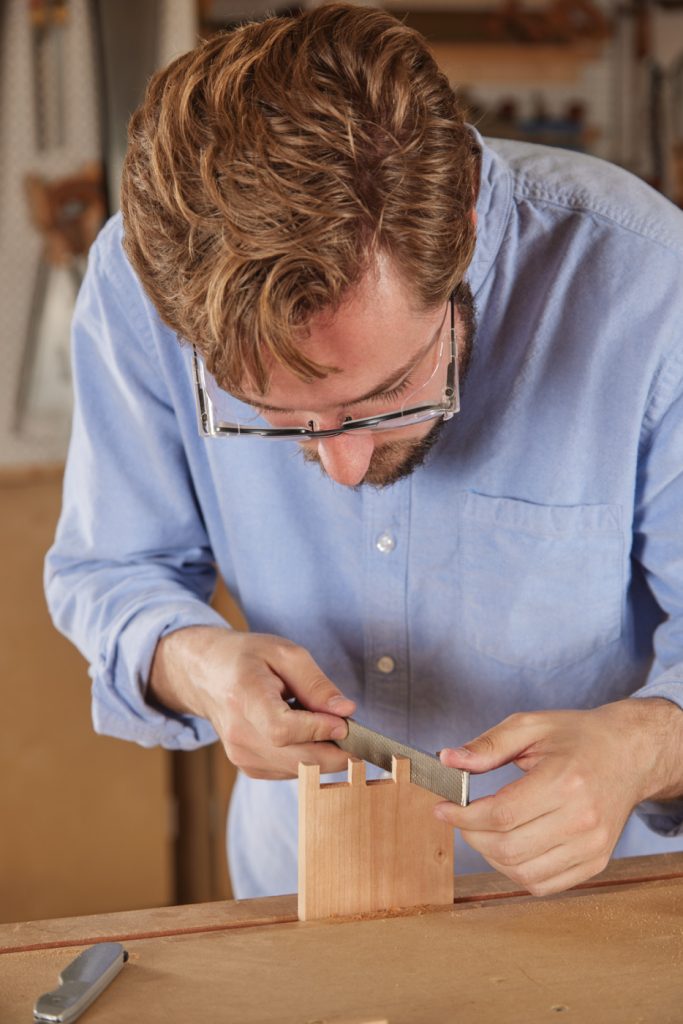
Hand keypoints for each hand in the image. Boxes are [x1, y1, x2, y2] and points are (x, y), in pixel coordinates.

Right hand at [150, 627, 355, 778]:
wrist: (206, 675)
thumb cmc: (248, 659)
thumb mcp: (285, 654)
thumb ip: (317, 684)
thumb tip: (347, 712)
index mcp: (244, 697)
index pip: (283, 729)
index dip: (319, 730)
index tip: (347, 723)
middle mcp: (239, 734)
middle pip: (297, 759)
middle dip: (336, 751)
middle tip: (358, 733)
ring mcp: (241, 755)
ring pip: (299, 770)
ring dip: (323, 753)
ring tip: (326, 724)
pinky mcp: (249, 767)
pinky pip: (292, 771)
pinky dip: (309, 756)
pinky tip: (306, 733)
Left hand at [434, 698, 682, 895]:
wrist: (629, 754)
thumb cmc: (578, 737)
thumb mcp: (530, 726)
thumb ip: (488, 745)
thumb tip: (448, 760)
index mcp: (565, 781)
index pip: (501, 814)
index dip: (462, 815)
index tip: (443, 807)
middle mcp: (583, 818)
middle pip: (508, 848)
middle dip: (471, 835)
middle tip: (460, 817)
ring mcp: (592, 846)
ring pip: (523, 873)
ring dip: (490, 856)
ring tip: (482, 831)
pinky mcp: (596, 862)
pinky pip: (544, 884)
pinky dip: (517, 872)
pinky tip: (508, 846)